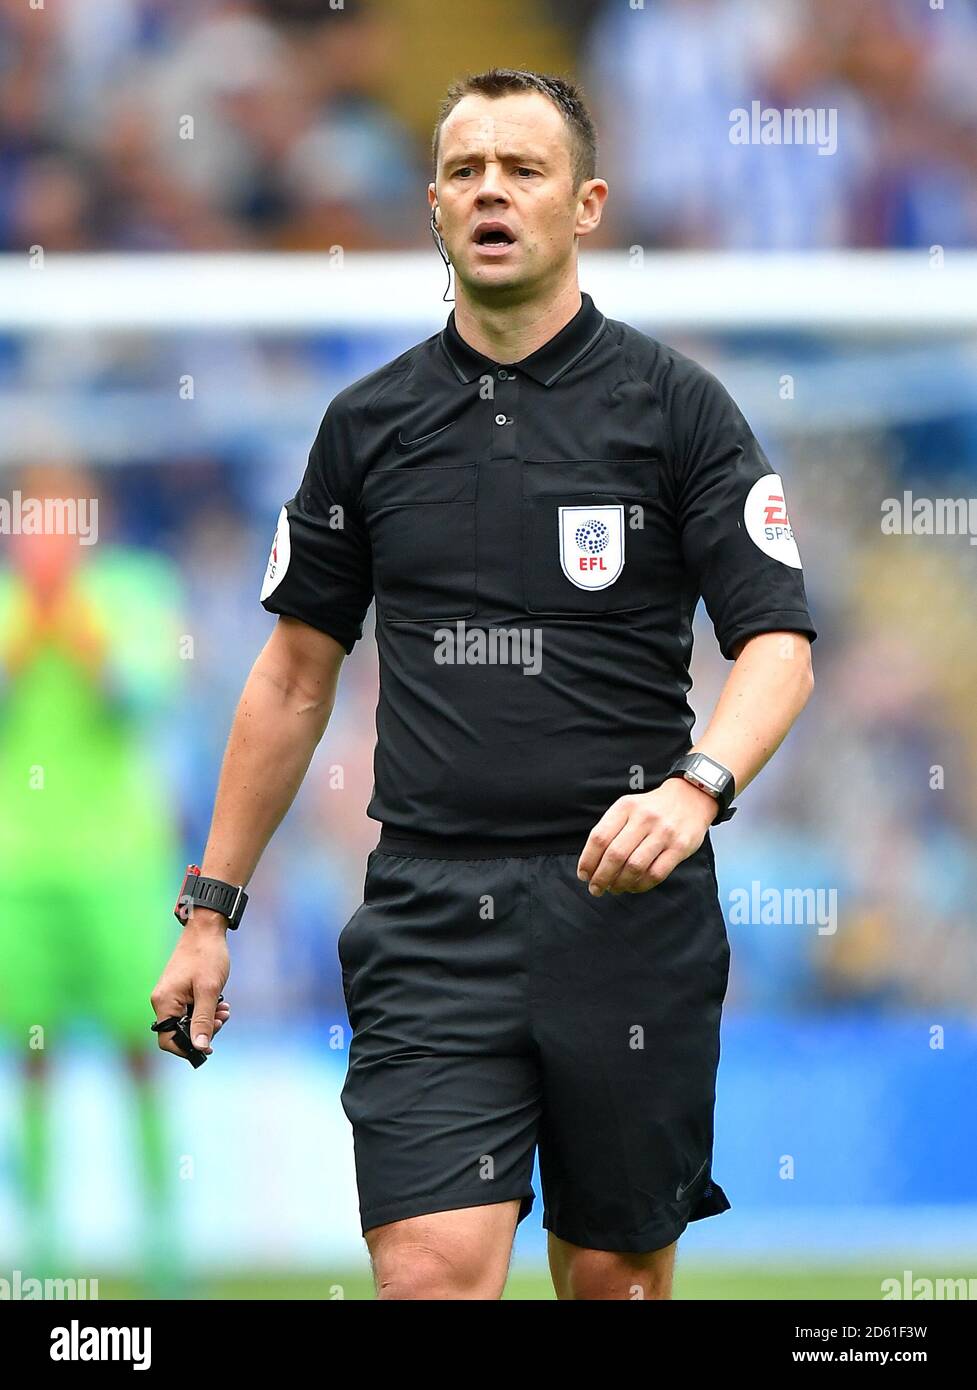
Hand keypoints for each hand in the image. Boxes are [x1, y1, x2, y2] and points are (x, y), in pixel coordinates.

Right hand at [151, 910, 230, 1058]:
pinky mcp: (180, 990)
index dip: (188, 1047)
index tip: (209, 1043)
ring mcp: (171, 995)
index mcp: (164, 1002)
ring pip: (187, 1021)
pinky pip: (190, 1009)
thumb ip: (203, 1020)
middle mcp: (163, 1001)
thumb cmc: (207, 956)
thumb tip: (199, 1048)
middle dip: (202, 1030)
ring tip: (224, 1009)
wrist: (206, 929)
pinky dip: (205, 1009)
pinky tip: (220, 1003)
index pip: (168, 1040)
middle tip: (222, 1019)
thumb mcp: (209, 990)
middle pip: (179, 1032)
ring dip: (207, 1019)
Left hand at [577, 779, 717, 895]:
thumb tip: (592, 863)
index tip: (583, 875)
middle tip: (596, 889)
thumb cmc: (652, 808)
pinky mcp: (680, 847)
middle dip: (601, 877)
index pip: (599, 837)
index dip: (588, 860)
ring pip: (635, 867)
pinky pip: (656, 874)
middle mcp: (644, 818)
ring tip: (614, 889)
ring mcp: (664, 833)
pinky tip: (633, 887)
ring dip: (620, 883)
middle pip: (615, 855)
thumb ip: (611, 829)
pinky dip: (641, 885)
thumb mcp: (628, 807)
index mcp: (625, 807)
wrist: (691, 797)